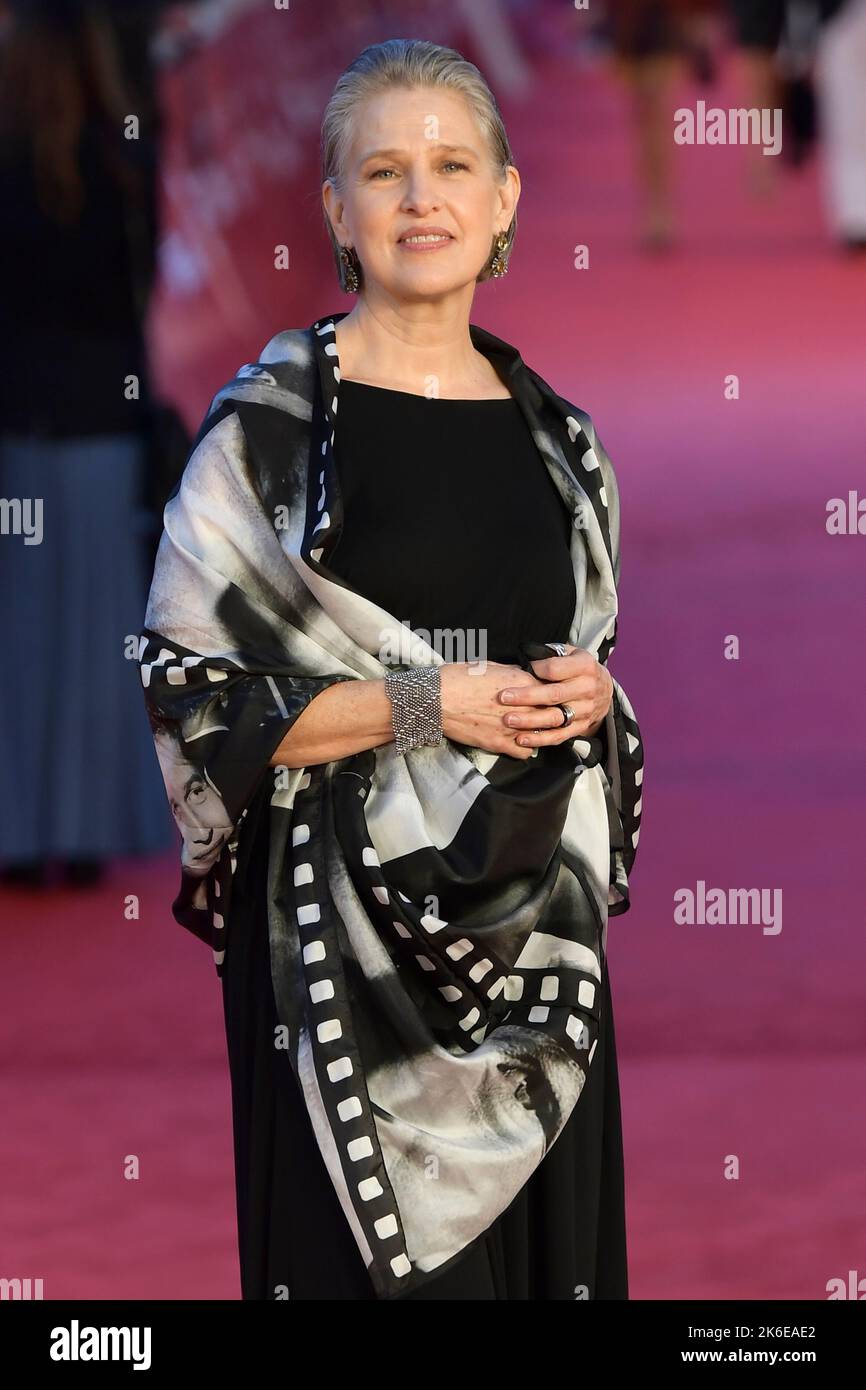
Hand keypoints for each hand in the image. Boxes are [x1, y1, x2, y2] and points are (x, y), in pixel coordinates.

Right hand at [439, 661, 547, 760]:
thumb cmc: (457, 679)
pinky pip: (525, 752)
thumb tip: (522, 675)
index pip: (552, 690)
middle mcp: (522, 705)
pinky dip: (526, 748)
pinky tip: (520, 742)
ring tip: (533, 728)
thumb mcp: (488, 666)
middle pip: (551, 713)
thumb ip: (511, 672)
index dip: (551, 693)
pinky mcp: (499, 743)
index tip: (546, 696)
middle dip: (550, 713)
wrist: (436, 700)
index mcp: (521, 682)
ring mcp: (512, 727)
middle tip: (544, 713)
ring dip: (540, 732)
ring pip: (542, 734)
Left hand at [495, 644, 613, 748]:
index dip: (537, 669)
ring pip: (556, 718)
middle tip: (504, 698)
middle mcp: (587, 689)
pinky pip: (559, 735)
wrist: (604, 688)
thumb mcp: (571, 653)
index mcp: (584, 666)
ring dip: (530, 720)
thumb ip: (551, 655)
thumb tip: (525, 658)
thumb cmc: (579, 668)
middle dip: (527, 697)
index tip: (519, 671)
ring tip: (509, 720)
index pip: (556, 669)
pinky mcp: (580, 727)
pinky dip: (539, 739)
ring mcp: (585, 710)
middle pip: (554, 694)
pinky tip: (521, 739)